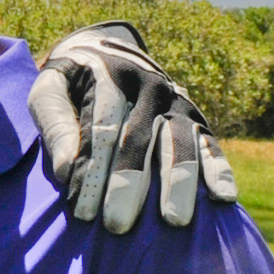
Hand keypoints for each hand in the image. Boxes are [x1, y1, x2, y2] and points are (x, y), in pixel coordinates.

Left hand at [29, 21, 238, 233]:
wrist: (107, 49)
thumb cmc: (71, 83)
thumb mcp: (49, 91)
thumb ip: (55, 126)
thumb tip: (66, 170)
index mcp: (109, 77)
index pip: (101, 130)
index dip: (92, 172)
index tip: (83, 212)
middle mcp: (148, 86)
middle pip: (140, 139)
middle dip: (130, 184)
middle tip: (119, 224)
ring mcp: (176, 101)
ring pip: (180, 143)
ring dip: (178, 183)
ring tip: (175, 221)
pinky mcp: (195, 117)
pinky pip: (210, 144)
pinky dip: (219, 170)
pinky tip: (223, 198)